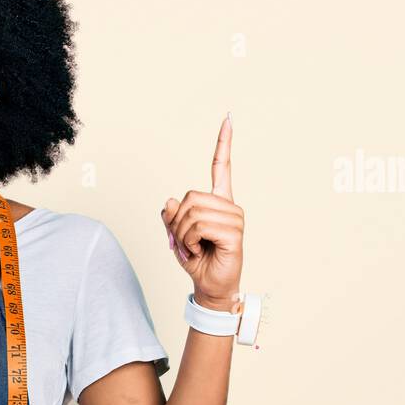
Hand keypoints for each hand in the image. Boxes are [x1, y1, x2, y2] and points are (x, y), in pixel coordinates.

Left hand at [160, 114, 245, 310]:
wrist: (209, 285)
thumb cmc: (197, 260)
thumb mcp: (176, 235)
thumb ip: (171, 216)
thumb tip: (170, 200)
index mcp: (217, 202)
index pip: (221, 167)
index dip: (223, 144)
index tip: (228, 119)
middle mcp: (229, 206)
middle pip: (189, 197)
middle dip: (177, 223)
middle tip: (186, 242)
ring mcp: (234, 219)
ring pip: (192, 213)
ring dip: (182, 235)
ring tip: (193, 247)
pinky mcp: (234, 233)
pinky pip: (199, 227)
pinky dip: (190, 242)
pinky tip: (200, 250)